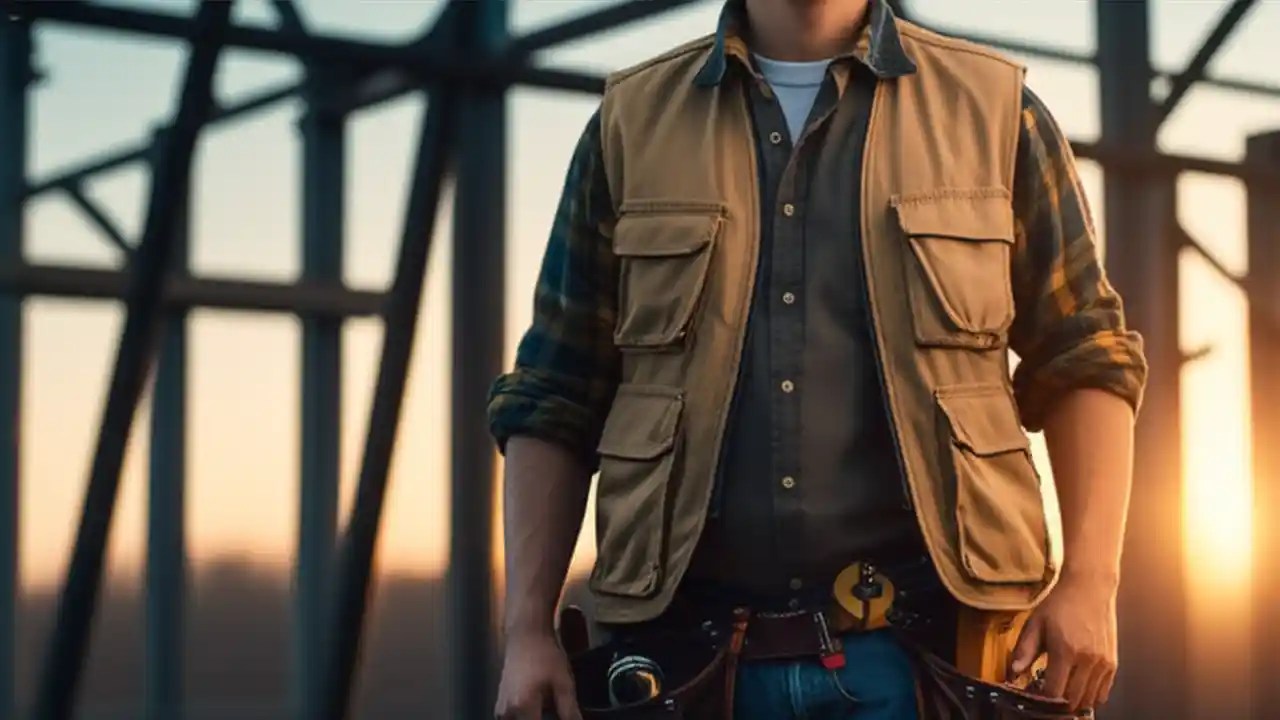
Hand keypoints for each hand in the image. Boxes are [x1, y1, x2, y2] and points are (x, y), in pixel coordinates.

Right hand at [495, 630, 582, 719]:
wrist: (526, 633)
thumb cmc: (546, 656)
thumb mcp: (564, 683)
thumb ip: (569, 711)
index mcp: (522, 708)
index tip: (561, 717)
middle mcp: (506, 712)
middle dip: (542, 719)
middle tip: (558, 713)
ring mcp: (500, 708)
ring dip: (533, 718)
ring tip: (548, 709)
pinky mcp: (499, 703)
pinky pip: (512, 719)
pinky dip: (525, 717)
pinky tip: (539, 708)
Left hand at [1010, 572, 1118, 712]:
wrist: (1090, 587)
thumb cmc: (1061, 603)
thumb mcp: (1036, 623)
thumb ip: (1025, 649)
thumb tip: (1014, 671)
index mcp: (1066, 651)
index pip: (1054, 691)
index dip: (1042, 699)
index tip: (1033, 695)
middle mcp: (1088, 660)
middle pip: (1073, 700)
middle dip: (1057, 705)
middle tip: (1045, 697)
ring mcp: (1103, 663)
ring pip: (1089, 700)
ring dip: (1074, 702)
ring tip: (1060, 694)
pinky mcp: (1112, 662)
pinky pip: (1103, 692)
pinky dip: (1091, 696)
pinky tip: (1078, 688)